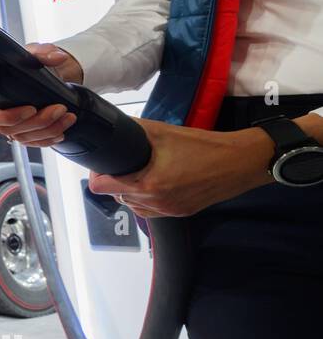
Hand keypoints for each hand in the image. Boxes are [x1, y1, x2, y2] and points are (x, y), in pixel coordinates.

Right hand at [0, 43, 84, 146]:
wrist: (40, 72)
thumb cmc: (28, 62)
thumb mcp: (33, 52)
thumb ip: (42, 52)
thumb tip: (57, 57)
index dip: (6, 117)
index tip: (31, 108)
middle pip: (8, 129)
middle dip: (38, 122)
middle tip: (59, 109)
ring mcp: (7, 125)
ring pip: (23, 137)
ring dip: (48, 130)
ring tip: (68, 117)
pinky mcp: (21, 132)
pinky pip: (31, 142)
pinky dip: (48, 139)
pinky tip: (61, 132)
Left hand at [88, 119, 273, 218]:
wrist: (241, 162)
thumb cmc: (205, 146)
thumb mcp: (163, 132)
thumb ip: (134, 130)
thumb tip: (114, 125)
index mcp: (149, 185)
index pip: (101, 187)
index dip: (97, 173)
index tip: (103, 163)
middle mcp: (156, 203)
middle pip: (115, 197)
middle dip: (114, 180)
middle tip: (121, 163)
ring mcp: (168, 211)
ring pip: (132, 206)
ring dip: (129, 191)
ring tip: (138, 171)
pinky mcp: (179, 213)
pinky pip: (150, 210)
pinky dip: (145, 198)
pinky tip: (153, 182)